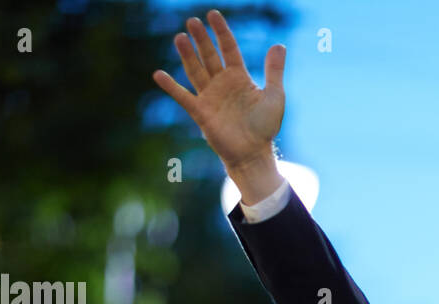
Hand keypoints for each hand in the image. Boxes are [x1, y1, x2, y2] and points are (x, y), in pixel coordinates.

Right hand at [153, 11, 285, 179]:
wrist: (253, 153)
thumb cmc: (265, 127)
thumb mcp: (274, 96)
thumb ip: (274, 71)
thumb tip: (279, 44)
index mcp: (239, 77)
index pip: (228, 48)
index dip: (221, 32)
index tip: (213, 14)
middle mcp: (222, 84)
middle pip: (209, 56)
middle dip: (201, 39)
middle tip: (192, 21)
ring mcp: (209, 97)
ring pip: (195, 70)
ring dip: (187, 55)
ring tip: (179, 37)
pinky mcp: (200, 112)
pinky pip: (183, 97)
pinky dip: (170, 87)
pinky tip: (159, 75)